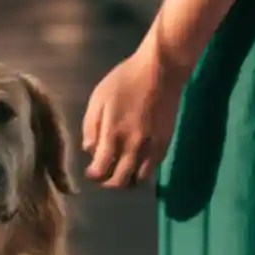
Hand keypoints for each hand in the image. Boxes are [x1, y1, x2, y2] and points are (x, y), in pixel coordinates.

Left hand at [82, 44, 188, 188]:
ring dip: (127, 179)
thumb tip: (90, 150)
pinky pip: (153, 168)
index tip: (91, 171)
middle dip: (108, 182)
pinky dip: (142, 171)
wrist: (161, 71)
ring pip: (138, 178)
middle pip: (120, 180)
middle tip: (104, 175)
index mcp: (113, 134)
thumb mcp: (98, 98)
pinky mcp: (165, 143)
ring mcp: (151, 147)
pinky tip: (136, 163)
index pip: (100, 169)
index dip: (93, 175)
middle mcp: (133, 146)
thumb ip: (91, 127)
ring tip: (120, 172)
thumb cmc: (125, 80)